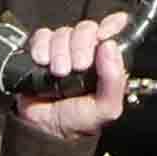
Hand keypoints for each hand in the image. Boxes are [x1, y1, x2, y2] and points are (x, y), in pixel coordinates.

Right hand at [11, 21, 126, 138]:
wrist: (44, 129)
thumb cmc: (78, 121)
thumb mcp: (106, 109)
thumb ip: (115, 80)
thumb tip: (110, 47)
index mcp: (107, 61)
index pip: (115, 28)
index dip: (110, 25)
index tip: (103, 38)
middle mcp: (86, 51)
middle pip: (87, 28)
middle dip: (82, 45)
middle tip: (78, 66)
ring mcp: (63, 49)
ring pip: (64, 32)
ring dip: (60, 52)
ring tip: (59, 73)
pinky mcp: (42, 50)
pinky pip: (42, 35)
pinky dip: (41, 47)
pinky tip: (43, 63)